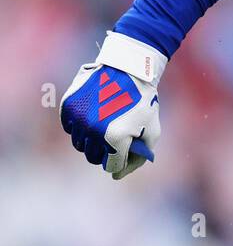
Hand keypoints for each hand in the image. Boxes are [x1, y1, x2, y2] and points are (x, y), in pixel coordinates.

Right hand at [59, 32, 166, 179]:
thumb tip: (117, 175)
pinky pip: (69, 129)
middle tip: (112, 143)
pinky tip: (91, 119)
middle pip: (92, 158)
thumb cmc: (143, 103)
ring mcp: (79, 119)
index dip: (120, 164)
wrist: (128, 70)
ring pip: (80, 145)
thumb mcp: (151, 131)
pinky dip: (79, 128)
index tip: (123, 155)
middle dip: (104, 154)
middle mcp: (93, 131)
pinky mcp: (68, 107)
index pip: (111, 167)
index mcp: (115, 139)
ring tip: (103, 129)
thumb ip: (137, 157)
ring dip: (90, 142)